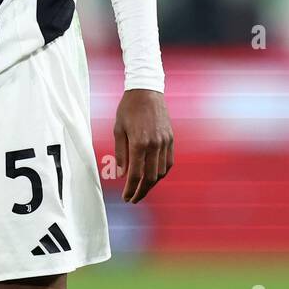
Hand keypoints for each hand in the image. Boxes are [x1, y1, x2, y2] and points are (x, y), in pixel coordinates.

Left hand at [113, 88, 172, 202]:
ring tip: (142, 188)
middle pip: (150, 178)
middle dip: (141, 191)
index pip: (136, 174)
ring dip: (152, 183)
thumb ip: (121, 153)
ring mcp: (165, 142)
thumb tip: (121, 173)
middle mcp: (154, 145)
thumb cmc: (128, 108)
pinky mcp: (171, 138)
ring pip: (161, 172)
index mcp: (139, 143)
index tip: (126, 198)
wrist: (146, 90)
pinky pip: (168, 162)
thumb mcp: (118, 129)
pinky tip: (154, 175)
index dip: (130, 189)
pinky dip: (162, 172)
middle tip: (133, 199)